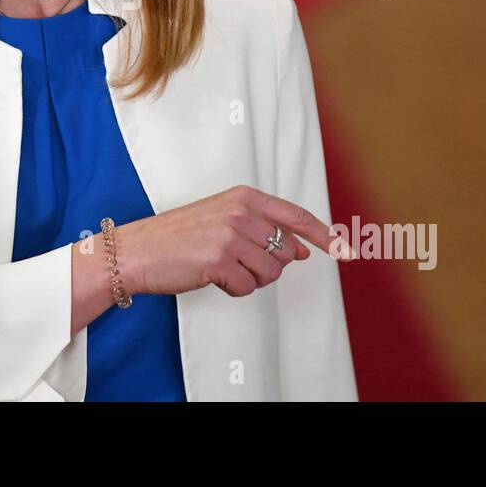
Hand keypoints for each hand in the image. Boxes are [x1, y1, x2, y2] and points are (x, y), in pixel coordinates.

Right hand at [114, 184, 353, 298]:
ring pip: (270, 273)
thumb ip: (263, 228)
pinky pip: (247, 287)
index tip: (347, 251)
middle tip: (236, 260)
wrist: (138, 250)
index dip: (325, 235)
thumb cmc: (179, 236)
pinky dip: (233, 289)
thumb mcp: (222, 218)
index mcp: (244, 197)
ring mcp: (230, 236)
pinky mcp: (219, 261)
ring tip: (221, 267)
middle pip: (286, 253)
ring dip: (250, 278)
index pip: (296, 216)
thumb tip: (303, 249)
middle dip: (268, 265)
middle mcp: (240, 213)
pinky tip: (211, 277)